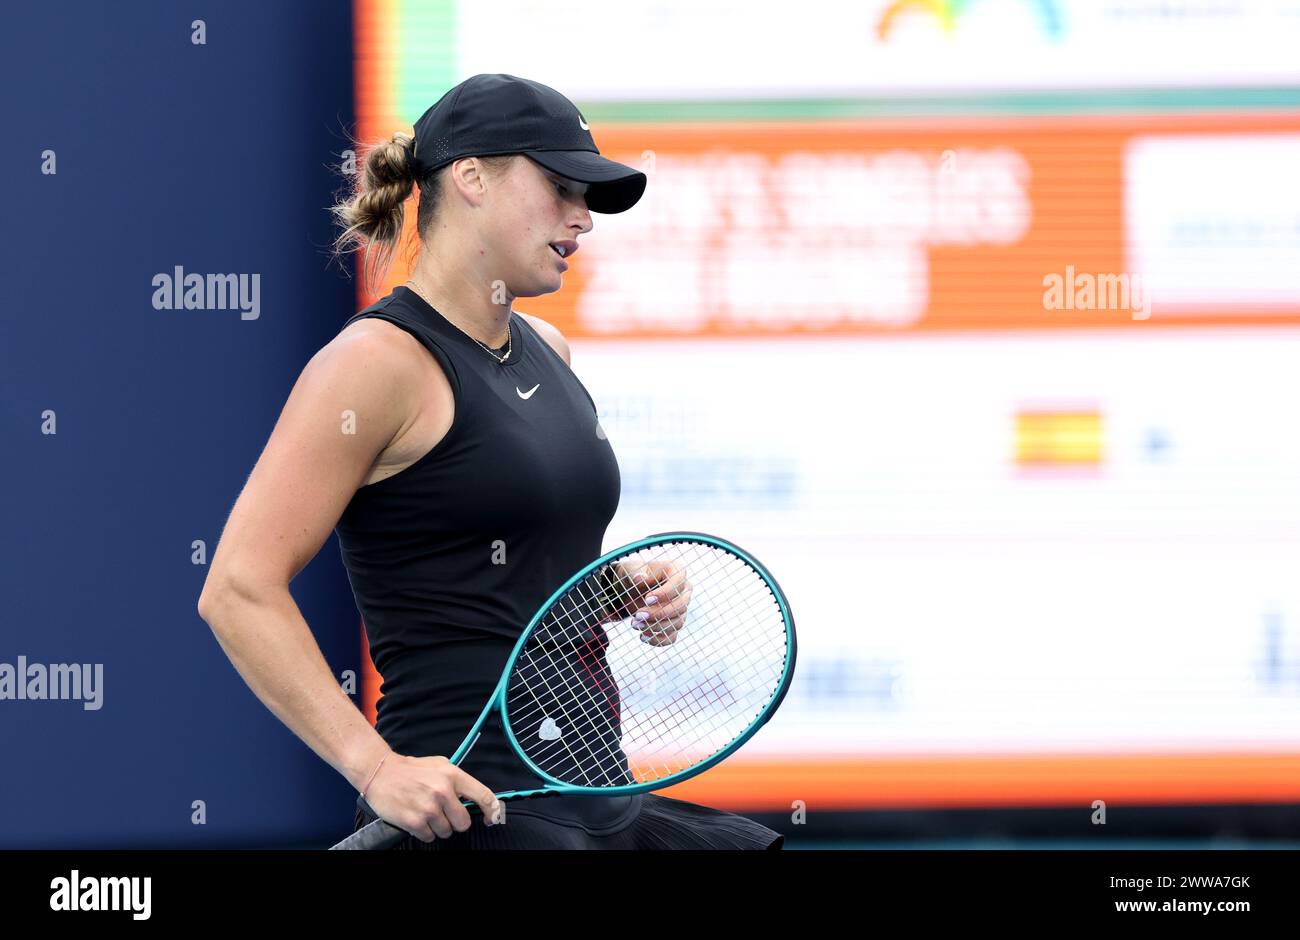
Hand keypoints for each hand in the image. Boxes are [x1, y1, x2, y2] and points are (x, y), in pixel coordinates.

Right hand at [364, 752, 502, 842]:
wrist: (380, 772)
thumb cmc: (411, 769)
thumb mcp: (440, 764)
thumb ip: (457, 780)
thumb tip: (473, 797)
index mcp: (453, 776)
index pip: (484, 796)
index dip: (492, 811)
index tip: (491, 818)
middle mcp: (443, 792)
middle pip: (464, 823)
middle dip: (455, 821)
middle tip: (444, 813)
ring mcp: (429, 808)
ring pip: (446, 832)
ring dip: (438, 827)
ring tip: (427, 813)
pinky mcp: (414, 822)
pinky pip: (429, 837)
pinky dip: (425, 832)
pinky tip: (417, 818)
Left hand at [615, 558, 692, 646]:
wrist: (629, 589)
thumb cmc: (633, 575)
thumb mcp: (631, 571)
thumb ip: (635, 573)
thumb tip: (639, 578)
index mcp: (676, 571)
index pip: (678, 583)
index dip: (665, 593)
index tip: (647, 599)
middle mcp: (683, 591)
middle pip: (680, 606)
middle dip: (659, 613)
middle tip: (637, 615)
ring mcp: (681, 609)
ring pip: (676, 623)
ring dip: (655, 627)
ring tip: (635, 624)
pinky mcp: (674, 624)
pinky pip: (671, 637)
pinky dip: (657, 640)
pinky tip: (642, 637)